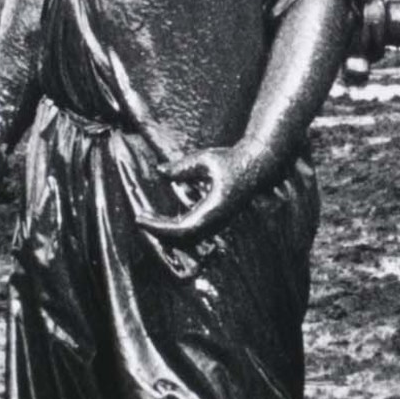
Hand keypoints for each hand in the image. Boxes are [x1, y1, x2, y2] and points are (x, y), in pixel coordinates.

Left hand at [127, 143, 276, 243]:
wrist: (258, 166)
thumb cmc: (233, 160)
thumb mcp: (206, 159)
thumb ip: (182, 166)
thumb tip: (160, 172)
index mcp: (214, 209)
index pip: (182, 229)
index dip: (159, 228)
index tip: (141, 219)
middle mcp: (217, 221)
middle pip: (183, 239)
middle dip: (160, 232)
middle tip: (141, 218)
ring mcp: (219, 223)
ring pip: (189, 239)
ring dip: (168, 232)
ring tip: (149, 219)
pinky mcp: (218, 220)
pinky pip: (194, 233)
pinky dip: (176, 229)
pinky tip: (164, 218)